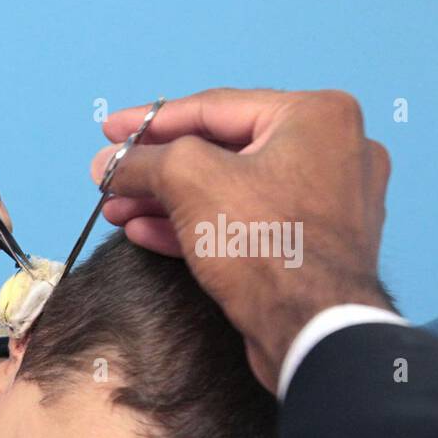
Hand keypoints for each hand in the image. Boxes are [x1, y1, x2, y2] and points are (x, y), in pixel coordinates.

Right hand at [90, 88, 393, 389]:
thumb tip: (108, 163)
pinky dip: (195, 223)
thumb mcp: (189, 181)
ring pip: (228, 189)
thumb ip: (143, 161)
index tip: (109, 132)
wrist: (311, 329)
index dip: (150, 120)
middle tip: (110, 179)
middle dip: (155, 169)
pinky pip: (244, 220)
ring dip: (166, 200)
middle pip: (220, 150)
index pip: (214, 108)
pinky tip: (146, 231)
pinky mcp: (309, 244)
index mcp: (316, 115)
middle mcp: (330, 150)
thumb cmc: (265, 243)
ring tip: (117, 211)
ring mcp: (325, 200)